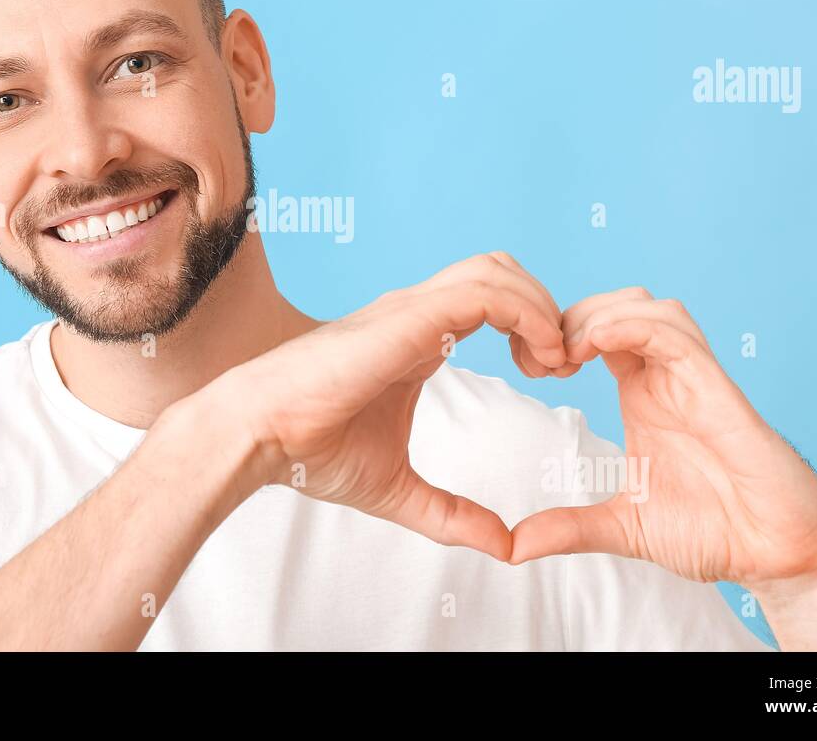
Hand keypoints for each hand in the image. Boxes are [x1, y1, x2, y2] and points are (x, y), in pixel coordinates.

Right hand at [188, 251, 567, 560]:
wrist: (260, 435)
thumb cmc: (310, 450)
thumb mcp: (399, 490)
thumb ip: (453, 515)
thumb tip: (504, 546)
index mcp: (416, 339)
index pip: (489, 301)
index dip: (531, 327)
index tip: (549, 375)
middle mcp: (416, 314)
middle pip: (500, 271)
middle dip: (542, 307)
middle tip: (557, 365)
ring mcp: (411, 310)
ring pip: (498, 270)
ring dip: (539, 309)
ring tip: (551, 362)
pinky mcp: (409, 318)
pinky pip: (486, 293)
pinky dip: (524, 314)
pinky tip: (534, 358)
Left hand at [508, 286, 816, 591]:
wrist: (779, 557)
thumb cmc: (716, 530)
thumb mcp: (623, 525)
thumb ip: (569, 528)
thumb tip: (515, 547)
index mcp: (644, 394)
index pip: (598, 331)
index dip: (558, 334)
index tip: (530, 368)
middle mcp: (669, 378)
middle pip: (620, 304)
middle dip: (572, 316)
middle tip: (542, 360)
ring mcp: (696, 381)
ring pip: (650, 308)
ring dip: (601, 315)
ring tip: (568, 353)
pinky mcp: (720, 394)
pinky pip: (677, 338)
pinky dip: (633, 327)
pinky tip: (598, 345)